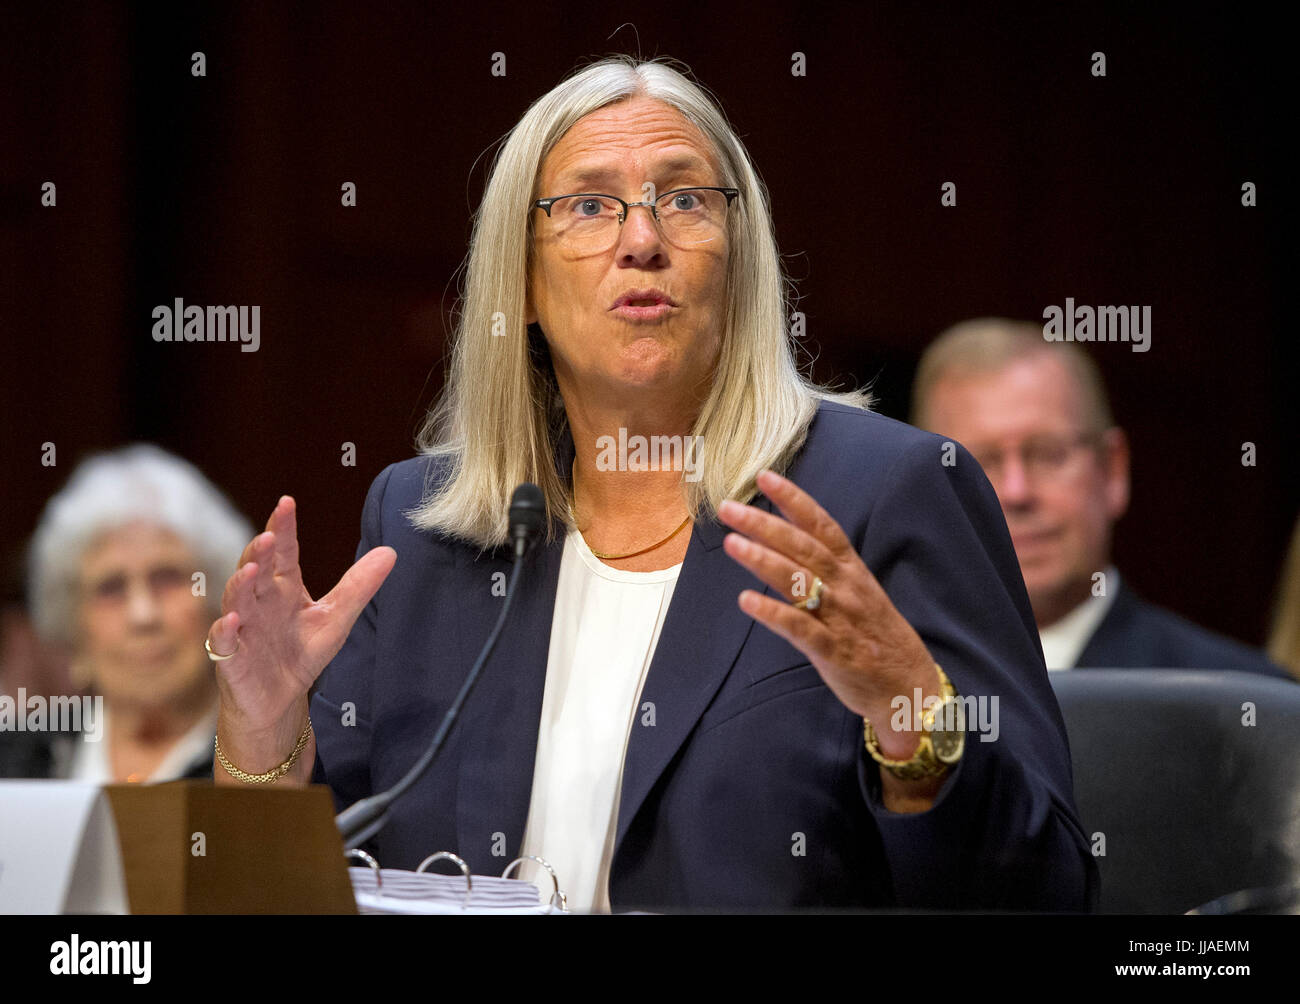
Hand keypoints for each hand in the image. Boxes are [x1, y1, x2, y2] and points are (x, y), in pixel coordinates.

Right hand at [206, 496, 395, 734]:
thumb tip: (390, 551)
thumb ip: (359, 586)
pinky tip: (232, 621)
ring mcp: (243, 627)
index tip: (286, 502)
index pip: (283, 552)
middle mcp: (260, 602)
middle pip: (256, 570)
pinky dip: (226, 631)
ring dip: (240, 584)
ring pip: (236, 600)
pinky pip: (224, 641)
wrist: (280, 699)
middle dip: (259, 552)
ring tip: (251, 569)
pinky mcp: (231, 658)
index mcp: (284, 588)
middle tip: (267, 536)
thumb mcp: (336, 618)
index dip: (282, 528)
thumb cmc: (302, 653)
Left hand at [718, 469, 938, 749]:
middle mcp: (847, 588)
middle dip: (765, 524)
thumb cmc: (877, 636)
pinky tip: (747, 601)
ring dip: (764, 560)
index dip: (794, 500)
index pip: (822, 526)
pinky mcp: (834, 652)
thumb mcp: (858, 593)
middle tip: (729, 508)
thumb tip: (784, 543)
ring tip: (732, 543)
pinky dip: (773, 613)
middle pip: (803, 548)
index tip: (764, 477)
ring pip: (799, 582)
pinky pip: (800, 629)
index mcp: (852, 570)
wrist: (910, 686)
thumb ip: (826, 569)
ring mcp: (841, 619)